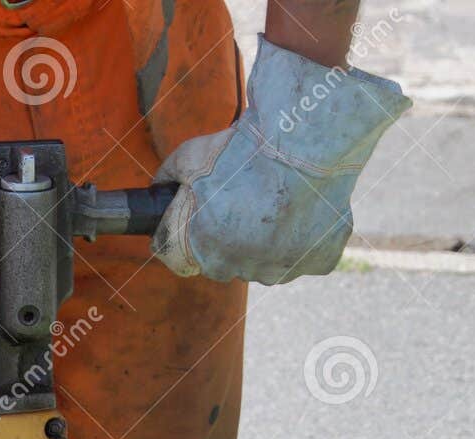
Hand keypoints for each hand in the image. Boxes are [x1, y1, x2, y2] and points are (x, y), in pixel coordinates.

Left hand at [151, 36, 409, 285]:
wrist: (305, 134)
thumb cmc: (245, 146)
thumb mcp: (190, 156)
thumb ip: (167, 178)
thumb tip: (157, 188)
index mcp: (205, 247)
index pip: (181, 259)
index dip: (185, 237)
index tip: (198, 219)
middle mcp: (242, 266)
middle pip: (225, 264)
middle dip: (226, 241)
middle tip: (243, 204)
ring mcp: (282, 266)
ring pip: (266, 266)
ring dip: (266, 246)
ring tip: (275, 206)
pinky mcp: (317, 260)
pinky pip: (305, 260)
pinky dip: (304, 242)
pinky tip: (303, 212)